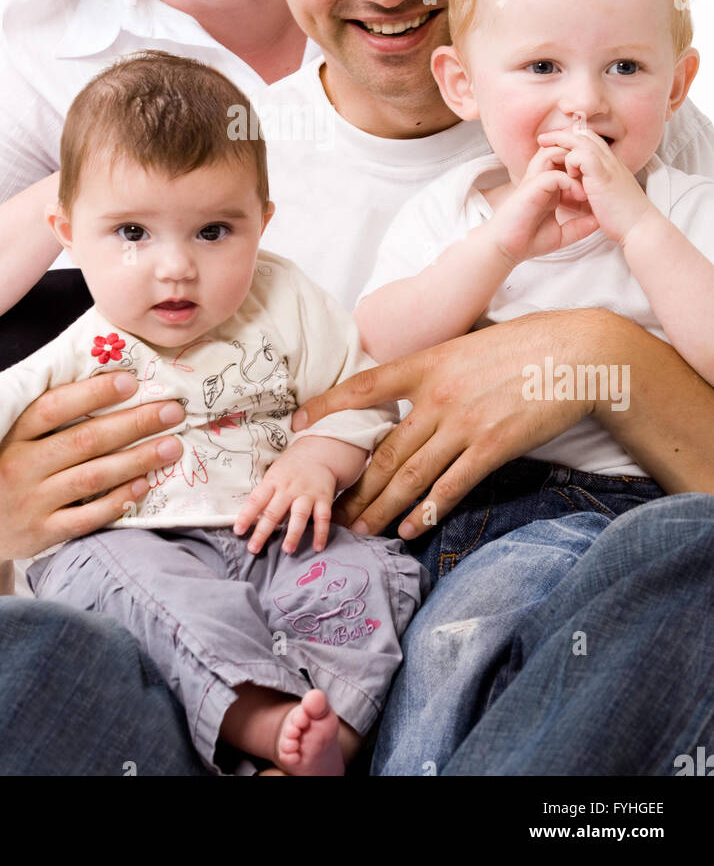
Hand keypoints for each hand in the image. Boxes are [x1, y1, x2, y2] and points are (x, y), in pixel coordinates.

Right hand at [0, 371, 185, 569]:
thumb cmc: (6, 470)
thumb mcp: (10, 438)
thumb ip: (47, 415)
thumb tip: (108, 381)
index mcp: (12, 434)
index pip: (54, 407)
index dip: (93, 393)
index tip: (131, 381)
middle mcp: (19, 466)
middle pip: (84, 441)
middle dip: (133, 423)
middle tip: (171, 411)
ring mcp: (31, 502)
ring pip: (93, 476)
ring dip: (137, 459)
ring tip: (171, 446)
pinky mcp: (43, 533)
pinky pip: (88, 516)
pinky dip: (119, 499)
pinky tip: (144, 484)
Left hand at [233, 449, 336, 555]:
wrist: (318, 453)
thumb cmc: (290, 468)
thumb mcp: (274, 475)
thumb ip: (265, 495)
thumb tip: (251, 519)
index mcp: (273, 482)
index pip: (256, 499)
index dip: (246, 515)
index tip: (238, 530)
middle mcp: (289, 488)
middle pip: (274, 512)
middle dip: (263, 532)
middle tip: (254, 548)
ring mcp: (307, 494)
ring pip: (299, 515)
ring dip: (293, 534)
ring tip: (287, 550)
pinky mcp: (323, 499)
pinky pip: (322, 518)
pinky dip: (321, 533)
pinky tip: (317, 547)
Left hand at [290, 313, 600, 538]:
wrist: (574, 354)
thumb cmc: (523, 345)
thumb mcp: (468, 344)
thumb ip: (437, 367)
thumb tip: (413, 387)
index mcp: (428, 363)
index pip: (364, 386)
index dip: (327, 406)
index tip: (297, 424)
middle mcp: (438, 395)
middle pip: (386, 449)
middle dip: (357, 485)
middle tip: (335, 509)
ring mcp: (464, 423)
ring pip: (411, 474)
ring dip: (383, 506)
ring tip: (362, 528)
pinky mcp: (491, 447)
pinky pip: (449, 487)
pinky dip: (425, 511)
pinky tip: (408, 528)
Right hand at [486, 143, 598, 263]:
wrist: (506, 249)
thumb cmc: (529, 241)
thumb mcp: (563, 234)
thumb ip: (580, 226)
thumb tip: (600, 221)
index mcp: (550, 186)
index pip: (567, 161)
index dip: (584, 165)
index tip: (600, 182)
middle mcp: (542, 178)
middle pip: (560, 149)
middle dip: (580, 155)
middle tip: (596, 173)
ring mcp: (536, 181)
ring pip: (555, 153)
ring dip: (574, 163)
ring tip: (588, 181)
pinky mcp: (531, 188)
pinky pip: (554, 174)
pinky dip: (570, 182)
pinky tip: (579, 196)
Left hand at [537, 128, 652, 243]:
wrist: (640, 229)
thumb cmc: (622, 218)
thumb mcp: (602, 198)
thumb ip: (587, 189)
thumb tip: (569, 191)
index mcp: (610, 165)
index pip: (590, 139)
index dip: (571, 138)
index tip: (553, 144)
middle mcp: (610, 161)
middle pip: (584, 134)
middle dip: (561, 134)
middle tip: (542, 139)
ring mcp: (608, 166)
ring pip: (582, 139)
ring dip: (561, 141)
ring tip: (545, 147)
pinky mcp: (603, 175)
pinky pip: (582, 156)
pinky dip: (571, 161)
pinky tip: (569, 174)